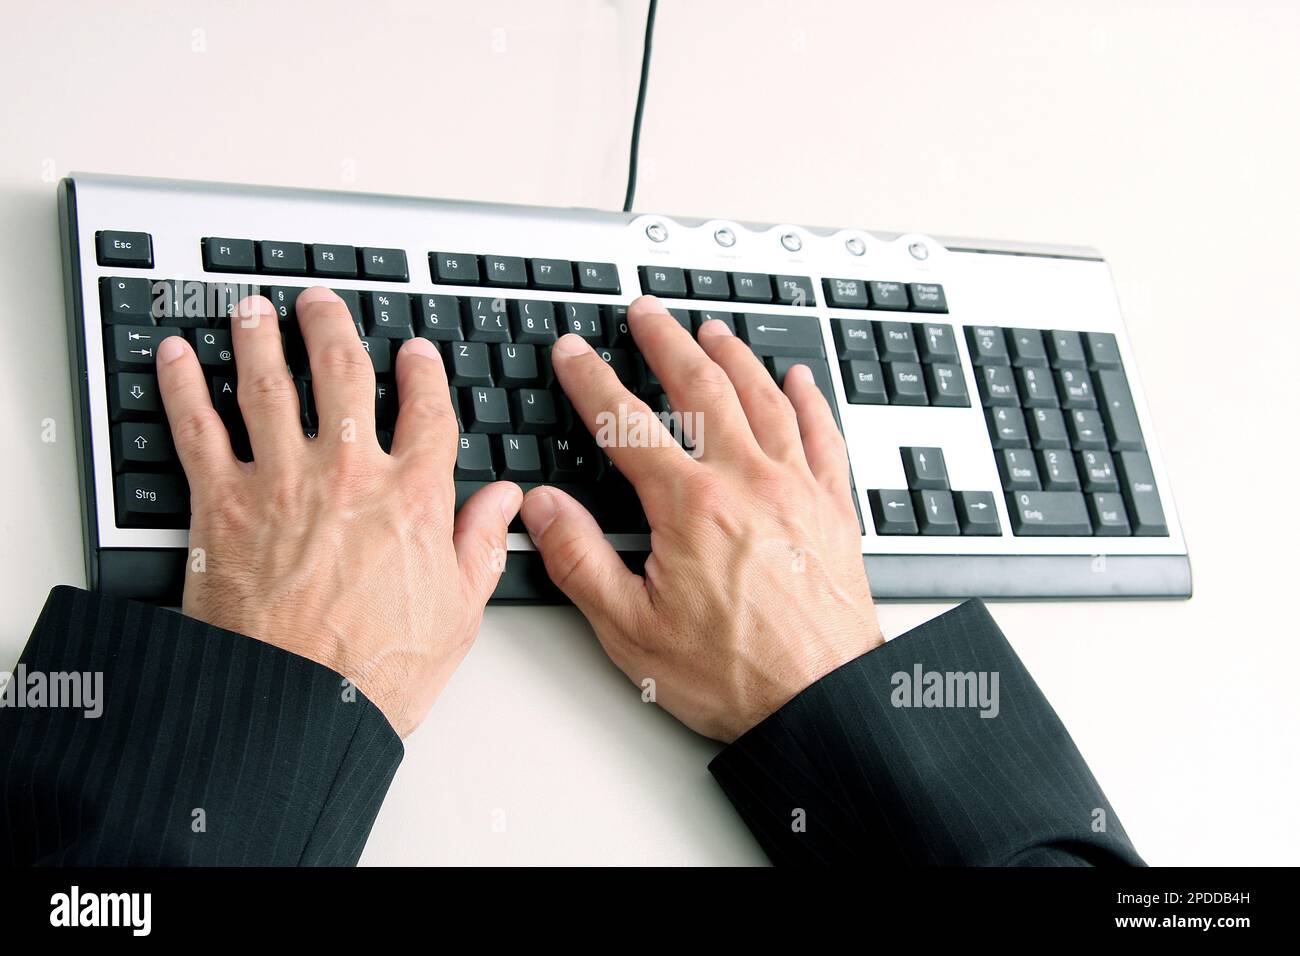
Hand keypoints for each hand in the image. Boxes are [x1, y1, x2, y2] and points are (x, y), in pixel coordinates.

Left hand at [155, 287, 521, 736]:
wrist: (297, 709)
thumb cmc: (378, 671)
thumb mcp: (459, 612)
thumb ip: (482, 545)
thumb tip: (506, 502)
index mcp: (413, 496)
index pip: (427, 411)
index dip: (424, 374)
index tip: (417, 353)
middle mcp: (348, 473)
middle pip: (342, 376)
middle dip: (332, 328)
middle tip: (321, 303)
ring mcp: (281, 482)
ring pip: (267, 385)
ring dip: (258, 338)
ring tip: (253, 310)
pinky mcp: (222, 505)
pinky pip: (196, 429)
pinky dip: (181, 387)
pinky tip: (173, 357)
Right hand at [520, 296, 882, 741]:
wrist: (824, 703)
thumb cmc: (735, 675)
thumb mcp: (631, 630)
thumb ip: (581, 560)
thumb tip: (544, 506)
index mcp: (691, 506)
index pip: (627, 423)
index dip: (592, 381)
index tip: (573, 353)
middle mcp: (748, 481)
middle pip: (701, 388)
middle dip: (666, 341)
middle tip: (645, 313)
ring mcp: (797, 489)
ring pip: (764, 398)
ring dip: (733, 356)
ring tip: (712, 330)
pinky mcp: (833, 509)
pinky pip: (823, 434)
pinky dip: (809, 399)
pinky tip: (800, 379)